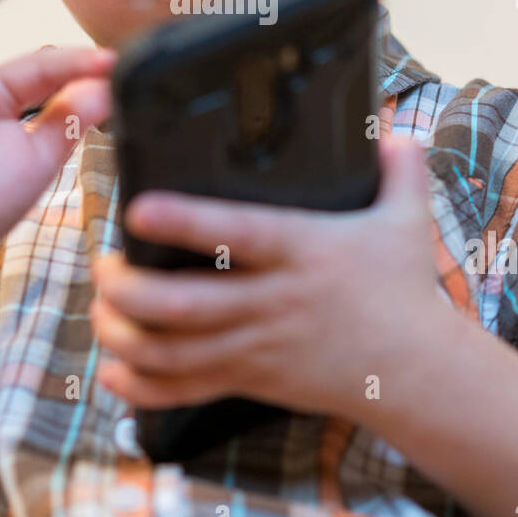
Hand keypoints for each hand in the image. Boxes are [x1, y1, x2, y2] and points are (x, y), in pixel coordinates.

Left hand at [89, 135, 446, 420]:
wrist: (418, 371)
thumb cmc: (405, 288)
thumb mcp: (407, 219)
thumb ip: (398, 168)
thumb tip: (388, 124)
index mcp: (304, 252)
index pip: (237, 234)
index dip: (185, 223)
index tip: (138, 208)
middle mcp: (274, 302)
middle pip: (186, 305)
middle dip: (128, 290)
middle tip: (102, 264)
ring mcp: (259, 347)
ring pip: (175, 352)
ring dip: (124, 334)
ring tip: (100, 309)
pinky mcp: (253, 381)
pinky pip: (186, 392)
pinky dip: (143, 388)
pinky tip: (114, 372)